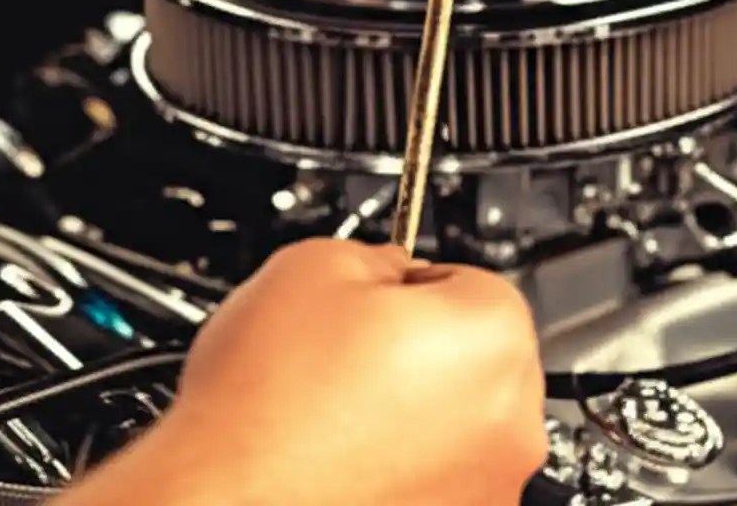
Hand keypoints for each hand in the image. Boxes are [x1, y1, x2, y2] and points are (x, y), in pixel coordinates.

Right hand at [58, 238, 547, 505]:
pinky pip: (442, 474)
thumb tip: (390, 267)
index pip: (467, 278)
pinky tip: (346, 457)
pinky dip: (404, 464)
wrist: (224, 500)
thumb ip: (375, 255)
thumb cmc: (263, 408)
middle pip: (474, 355)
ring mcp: (491, 482)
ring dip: (414, 411)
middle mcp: (512, 416)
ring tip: (337, 412)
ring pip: (459, 421)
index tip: (369, 302)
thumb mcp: (310, 266)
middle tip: (345, 356)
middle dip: (419, 348)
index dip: (405, 285)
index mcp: (492, 332)